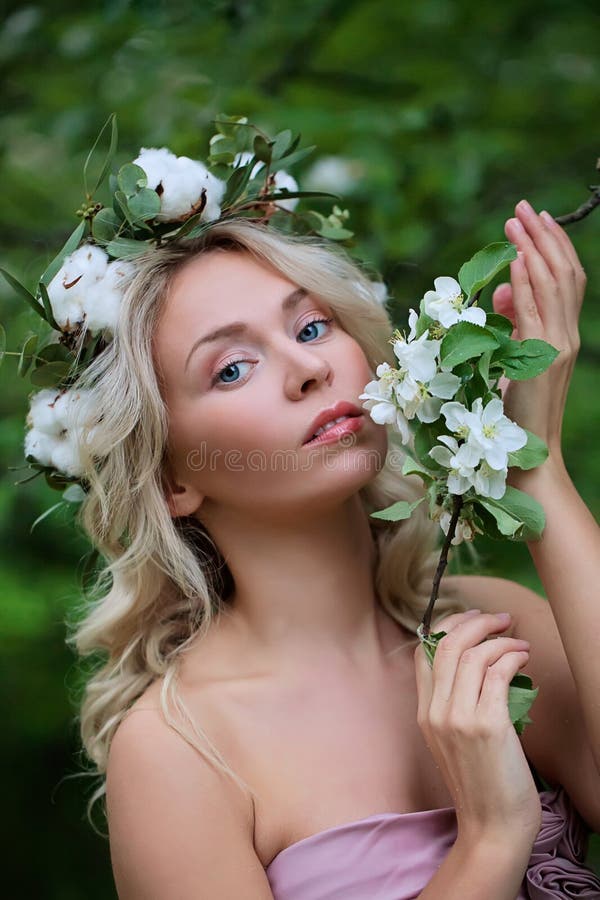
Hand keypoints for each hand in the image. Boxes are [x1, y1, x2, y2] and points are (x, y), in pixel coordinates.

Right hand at [414, 609, 541, 845]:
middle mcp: (436, 712)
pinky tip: (524, 658)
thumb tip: (478, 668)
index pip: (423, 653)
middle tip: (500, 619)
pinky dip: (512, 656)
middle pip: (447, 644)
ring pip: (473, 655)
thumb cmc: (482, 785)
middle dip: (475, 622)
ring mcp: (458, 719)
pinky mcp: (486, 726)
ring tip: (519, 642)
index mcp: (424, 714)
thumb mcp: (452, 741)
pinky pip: (497, 673)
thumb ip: (454, 706)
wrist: (491, 827)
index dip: (447, 627)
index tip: (472, 619)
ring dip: (500, 639)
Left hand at [492, 199, 585, 459]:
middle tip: (524, 208)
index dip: (552, 247)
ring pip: (553, 286)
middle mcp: (565, 336)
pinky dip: (526, 283)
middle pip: (563, 274)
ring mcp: (557, 346)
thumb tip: (499, 291)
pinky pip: (535, 313)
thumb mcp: (511, 360)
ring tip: (517, 221)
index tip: (535, 220)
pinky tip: (517, 260)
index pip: (564, 280)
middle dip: (543, 237)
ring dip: (533, 249)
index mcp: (562, 335)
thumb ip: (510, 325)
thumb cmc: (515, 413)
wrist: (531, 456)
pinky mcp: (541, 359)